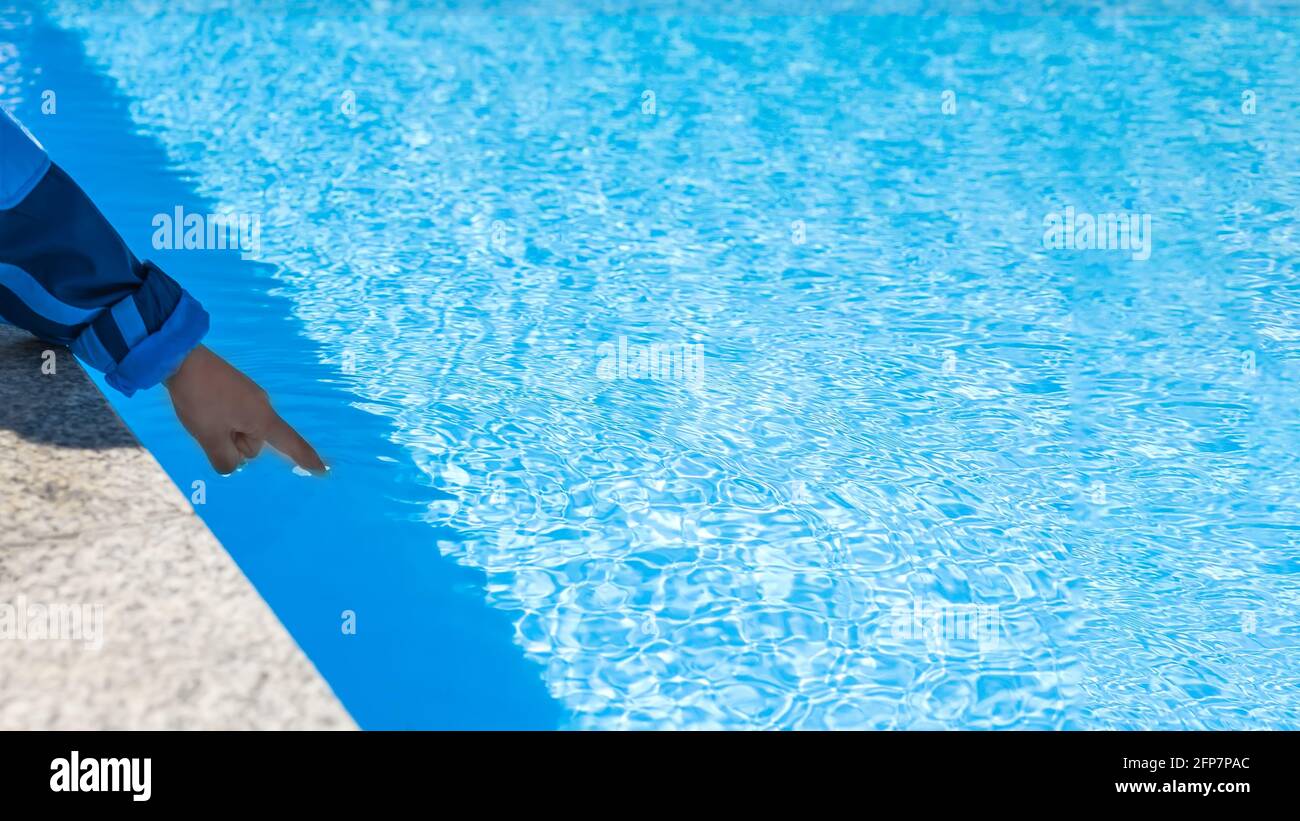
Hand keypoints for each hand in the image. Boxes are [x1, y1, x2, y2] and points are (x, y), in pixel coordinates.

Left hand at [164, 344, 324, 474]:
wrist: (182, 359)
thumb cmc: (200, 400)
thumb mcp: (209, 437)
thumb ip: (224, 460)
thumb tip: (232, 465)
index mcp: (262, 419)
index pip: (290, 444)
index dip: (306, 458)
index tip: (322, 471)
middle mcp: (263, 406)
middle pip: (254, 443)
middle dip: (233, 444)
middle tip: (208, 429)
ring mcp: (251, 396)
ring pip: (242, 430)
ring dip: (224, 431)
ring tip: (202, 414)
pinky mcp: (238, 389)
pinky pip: (235, 415)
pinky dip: (221, 419)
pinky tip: (203, 407)